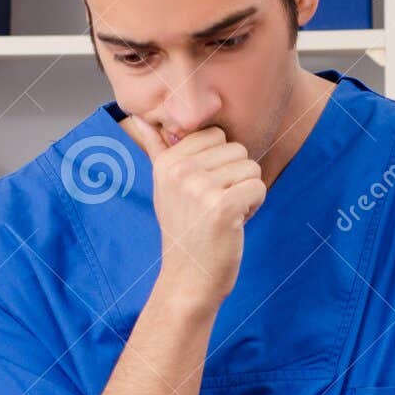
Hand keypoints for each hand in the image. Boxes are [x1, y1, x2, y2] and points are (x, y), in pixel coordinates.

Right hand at [119, 115, 266, 308]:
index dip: (220, 163)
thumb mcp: (164, 186)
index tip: (205, 189)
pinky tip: (235, 223)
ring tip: (224, 214)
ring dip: (245, 193)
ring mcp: (200, 188)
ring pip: (251, 167)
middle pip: (238, 149)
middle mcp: (180, 171)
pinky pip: (258, 186)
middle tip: (215, 206)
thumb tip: (136, 117)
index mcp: (167, 161)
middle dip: (236, 178)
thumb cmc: (185, 230)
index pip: (216, 134)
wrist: (189, 278)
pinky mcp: (223, 206)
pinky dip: (254, 206)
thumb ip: (157, 149)